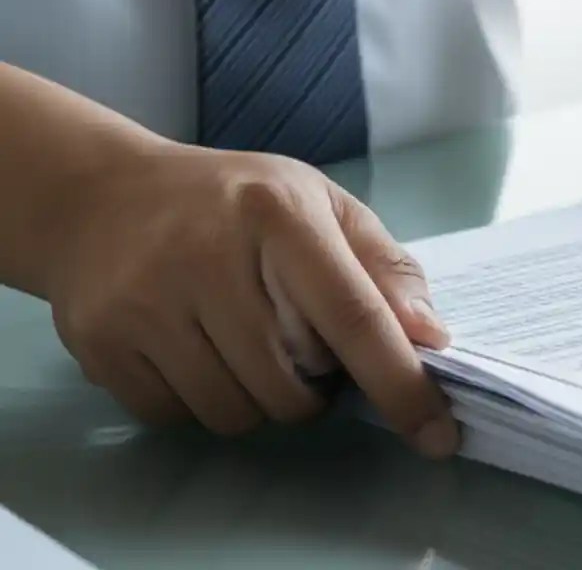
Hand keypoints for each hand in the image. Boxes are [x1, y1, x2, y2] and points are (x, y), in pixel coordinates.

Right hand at [46, 145, 458, 456]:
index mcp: (279, 214)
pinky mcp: (102, 342)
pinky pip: (178, 417)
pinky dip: (201, 401)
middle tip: (299, 346)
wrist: (97, 195)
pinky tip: (195, 351)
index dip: (401, 384)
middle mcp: (207, 255)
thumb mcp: (318, 205)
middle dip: (314, 388)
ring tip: (248, 344)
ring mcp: (146, 301)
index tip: (437, 433)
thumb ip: (383, 267)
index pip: (354, 317)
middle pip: (294, 386)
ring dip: (259, 399)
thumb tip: (429, 338)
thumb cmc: (232, 204)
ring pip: (237, 413)